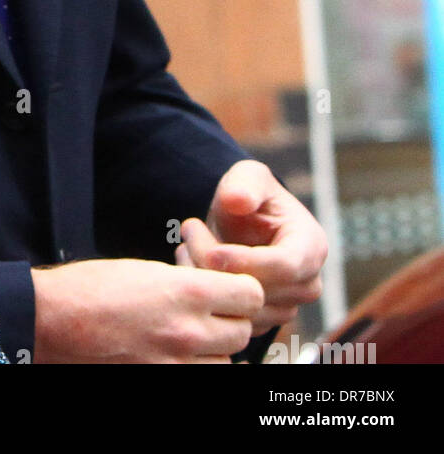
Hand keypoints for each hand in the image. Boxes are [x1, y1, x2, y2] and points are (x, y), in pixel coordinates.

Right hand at [30, 257, 263, 362]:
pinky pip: (201, 377)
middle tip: (210, 312)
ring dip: (216, 349)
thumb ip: (185, 281)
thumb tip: (210, 288)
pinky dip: (197, 366)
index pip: (251, 295)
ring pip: (227, 361)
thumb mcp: (145, 269)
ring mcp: (177, 363)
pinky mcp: (164, 381)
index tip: (230, 288)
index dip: (241, 289)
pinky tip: (179, 355)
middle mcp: (189, 331)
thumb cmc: (91, 288)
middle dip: (229, 320)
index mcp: (186, 292)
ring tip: (192, 336)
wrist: (56, 319)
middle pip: (242, 332)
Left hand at [176, 159, 327, 335]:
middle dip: (218, 268)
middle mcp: (308, 284)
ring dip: (208, 281)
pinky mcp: (265, 320)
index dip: (244, 262)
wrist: (241, 221)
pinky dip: (209, 297)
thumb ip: (244, 184)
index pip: (284, 267)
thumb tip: (238, 200)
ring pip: (244, 310)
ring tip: (186, 247)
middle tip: (187, 235)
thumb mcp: (247, 177)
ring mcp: (288, 306)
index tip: (210, 250)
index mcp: (311, 247)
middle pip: (262, 292)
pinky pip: (234, 320)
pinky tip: (192, 265)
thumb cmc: (247, 195)